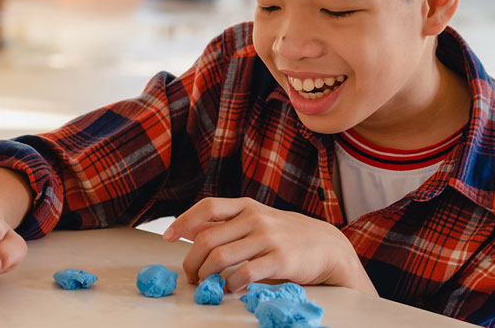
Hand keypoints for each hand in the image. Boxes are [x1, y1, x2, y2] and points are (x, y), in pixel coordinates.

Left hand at [163, 197, 376, 294]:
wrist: (327, 246)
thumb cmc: (286, 234)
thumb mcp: (257, 219)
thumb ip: (226, 223)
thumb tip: (188, 228)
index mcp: (246, 205)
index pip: (207, 207)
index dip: (183, 221)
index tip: (167, 236)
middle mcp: (255, 218)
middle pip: (207, 238)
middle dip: (191, 261)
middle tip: (190, 275)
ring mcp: (267, 238)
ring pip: (220, 258)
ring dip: (206, 276)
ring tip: (206, 284)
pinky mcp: (279, 260)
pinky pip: (243, 274)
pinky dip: (230, 284)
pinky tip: (229, 288)